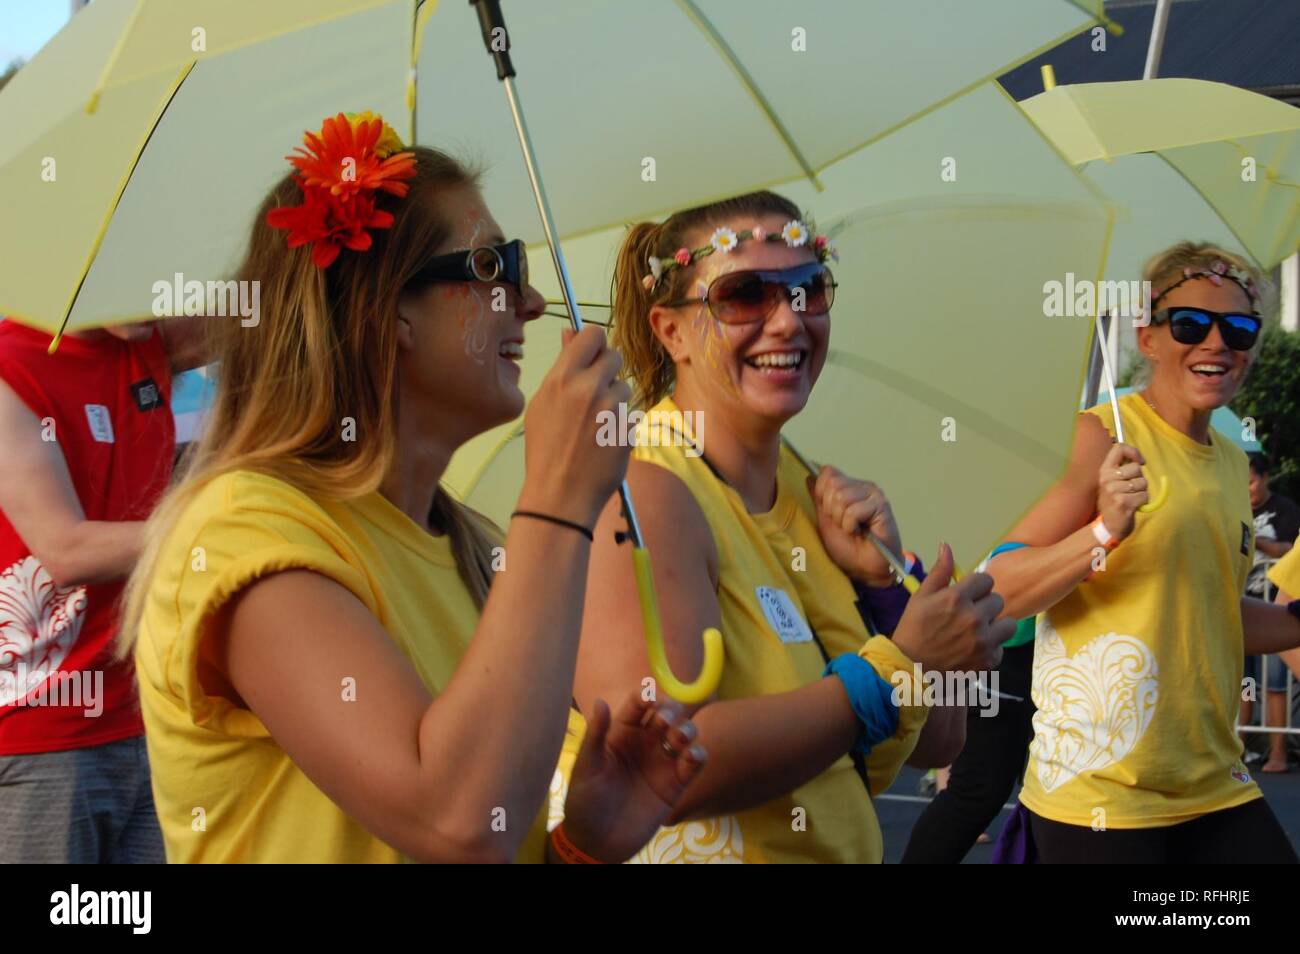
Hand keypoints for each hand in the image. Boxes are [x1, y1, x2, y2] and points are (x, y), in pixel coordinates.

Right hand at [519, 326, 631, 528]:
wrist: (560, 494)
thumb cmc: (546, 450)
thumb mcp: (542, 404)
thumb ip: (561, 367)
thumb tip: (570, 333)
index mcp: (562, 378)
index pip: (592, 334)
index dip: (595, 343)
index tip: (593, 355)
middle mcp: (587, 388)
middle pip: (614, 356)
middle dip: (608, 372)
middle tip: (594, 395)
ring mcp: (610, 409)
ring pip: (624, 389)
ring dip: (615, 402)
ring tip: (594, 426)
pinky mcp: (627, 428)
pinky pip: (631, 415)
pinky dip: (621, 426)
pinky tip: (604, 443)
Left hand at [561, 693, 705, 863]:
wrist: (597, 842)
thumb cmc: (585, 800)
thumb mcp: (586, 766)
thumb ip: (595, 735)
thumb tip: (600, 701)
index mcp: (621, 733)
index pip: (638, 705)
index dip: (646, 698)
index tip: (649, 700)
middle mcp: (645, 742)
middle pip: (667, 714)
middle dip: (671, 711)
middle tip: (665, 722)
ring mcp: (662, 762)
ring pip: (685, 734)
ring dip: (687, 729)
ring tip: (679, 739)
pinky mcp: (676, 784)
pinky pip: (694, 763)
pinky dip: (699, 755)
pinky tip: (691, 757)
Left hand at [807, 465, 901, 586]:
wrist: (864, 569)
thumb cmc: (847, 547)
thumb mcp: (825, 520)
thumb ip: (818, 499)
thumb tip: (810, 477)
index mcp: (849, 487)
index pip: (828, 472)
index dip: (822, 493)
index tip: (829, 514)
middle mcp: (863, 486)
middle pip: (833, 483)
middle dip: (831, 509)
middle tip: (843, 524)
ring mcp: (874, 494)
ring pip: (842, 497)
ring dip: (841, 519)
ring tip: (851, 529)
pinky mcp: (882, 505)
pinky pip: (853, 511)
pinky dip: (850, 526)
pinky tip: (860, 532)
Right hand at [892, 543, 1013, 671]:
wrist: (910, 669)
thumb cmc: (913, 631)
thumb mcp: (920, 597)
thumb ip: (939, 572)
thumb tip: (946, 547)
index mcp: (956, 598)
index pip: (985, 580)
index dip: (976, 586)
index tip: (968, 595)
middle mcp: (974, 618)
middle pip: (997, 600)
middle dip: (985, 605)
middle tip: (968, 615)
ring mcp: (983, 641)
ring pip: (1008, 624)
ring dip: (995, 626)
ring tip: (977, 632)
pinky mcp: (989, 660)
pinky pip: (1001, 647)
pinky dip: (990, 649)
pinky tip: (973, 650)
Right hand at [1096, 442, 1148, 541]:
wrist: (1108, 527)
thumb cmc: (1113, 502)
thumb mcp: (1111, 482)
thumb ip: (1120, 469)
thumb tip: (1137, 458)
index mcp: (1104, 471)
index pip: (1119, 448)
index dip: (1133, 452)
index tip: (1140, 461)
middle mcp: (1107, 479)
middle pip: (1136, 468)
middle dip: (1140, 479)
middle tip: (1130, 489)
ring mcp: (1114, 491)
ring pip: (1143, 483)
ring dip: (1142, 492)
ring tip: (1131, 498)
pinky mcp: (1123, 503)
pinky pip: (1145, 496)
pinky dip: (1143, 501)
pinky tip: (1133, 506)